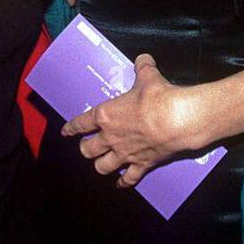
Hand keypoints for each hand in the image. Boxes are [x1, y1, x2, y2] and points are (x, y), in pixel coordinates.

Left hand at [61, 54, 193, 187]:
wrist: (177, 119)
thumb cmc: (158, 98)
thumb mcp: (148, 76)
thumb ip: (142, 68)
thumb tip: (143, 60)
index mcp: (106, 115)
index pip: (81, 123)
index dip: (71, 128)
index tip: (66, 131)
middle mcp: (111, 137)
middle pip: (88, 149)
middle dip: (85, 148)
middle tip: (86, 146)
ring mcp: (125, 153)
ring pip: (103, 166)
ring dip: (100, 165)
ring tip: (100, 164)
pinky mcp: (141, 164)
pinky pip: (129, 178)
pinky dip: (124, 182)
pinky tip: (122, 183)